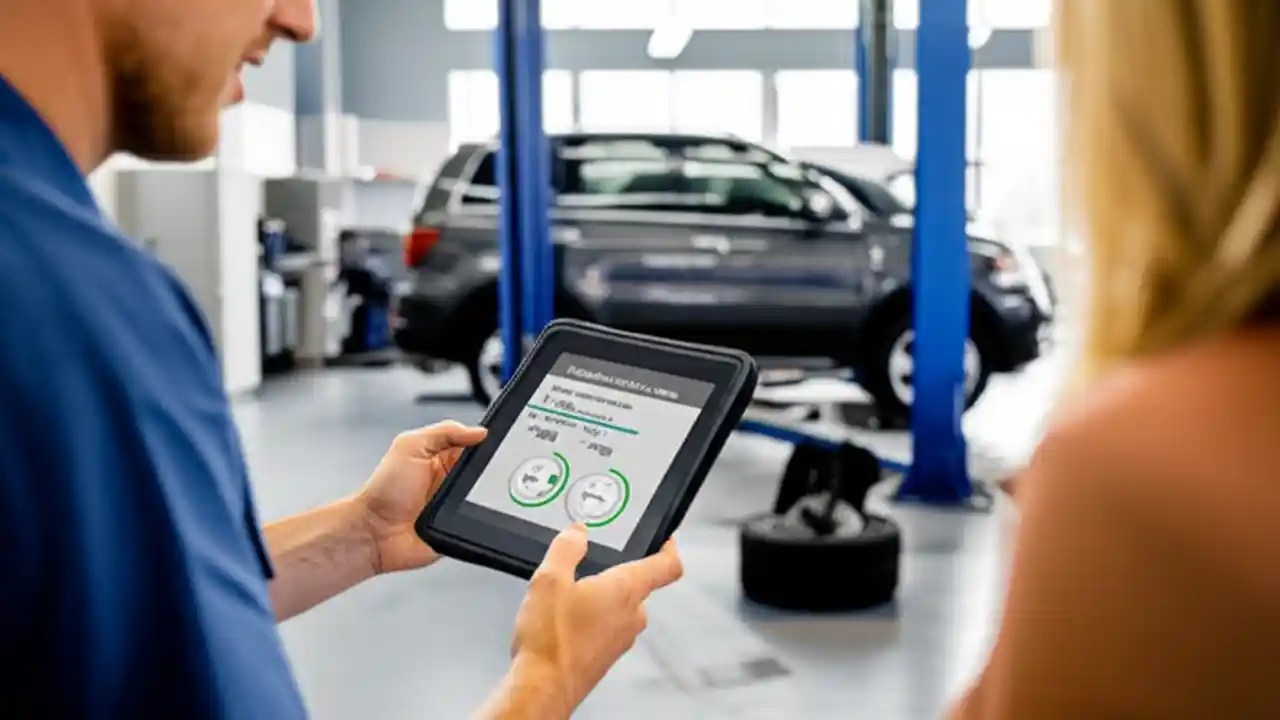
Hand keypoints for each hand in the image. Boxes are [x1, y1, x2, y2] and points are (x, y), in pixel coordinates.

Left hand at [355, 420, 486, 573]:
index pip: (473, 444)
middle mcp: (451, 480)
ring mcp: (456, 505)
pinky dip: (482, 521)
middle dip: (490, 471)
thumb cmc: (383, 491)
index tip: (496, 441)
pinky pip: (481, 523)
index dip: (486, 442)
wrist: (374, 534)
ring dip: (486, 497)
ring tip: (470, 496)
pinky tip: (472, 516)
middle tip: (482, 473)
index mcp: (441, 457)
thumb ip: (443, 432)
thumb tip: (478, 431)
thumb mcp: (409, 446)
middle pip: (485, 471)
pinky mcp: (459, 528)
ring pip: (487, 498)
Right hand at [501, 524, 683, 716]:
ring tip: (569, 597)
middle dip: (615, 574)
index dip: (669, 547)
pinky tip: (565, 623)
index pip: (667, 565)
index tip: (665, 538)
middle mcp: (632, 616)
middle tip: (591, 566)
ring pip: (620, 609)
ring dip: (601, 599)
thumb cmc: (550, 640)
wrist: (541, 687)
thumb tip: (577, 533)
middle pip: (638, 585)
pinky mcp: (607, 657)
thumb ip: (567, 548)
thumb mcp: (549, 579)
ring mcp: (621, 639)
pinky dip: (592, 621)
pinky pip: (607, 629)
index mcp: (626, 590)